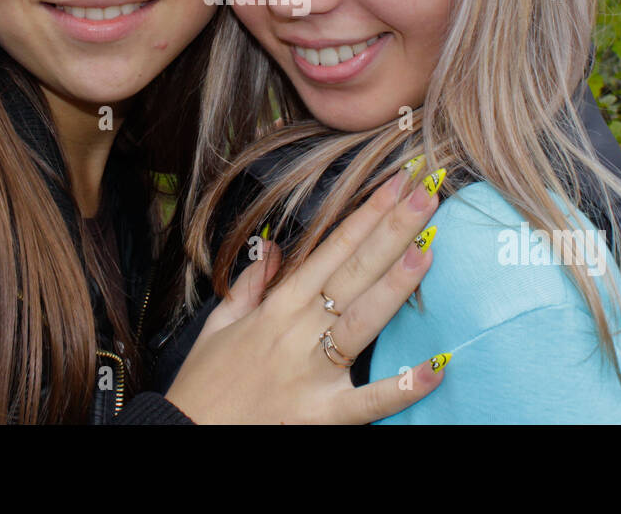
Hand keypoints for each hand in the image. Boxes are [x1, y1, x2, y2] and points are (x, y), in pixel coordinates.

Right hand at [165, 167, 446, 423]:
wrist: (183, 437)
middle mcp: (298, 331)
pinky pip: (369, 401)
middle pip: (354, 271)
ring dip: (396, 284)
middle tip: (428, 191)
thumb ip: (251, 284)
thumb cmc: (203, 385)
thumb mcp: (219, 324)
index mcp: (278, 306)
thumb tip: (274, 248)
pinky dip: (403, 387)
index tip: (398, 182)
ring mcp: (312, 373)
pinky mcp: (321, 416)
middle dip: (393, 229)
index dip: (367, 213)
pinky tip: (437, 367)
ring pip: (362, 320)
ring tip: (429, 248)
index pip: (332, 248)